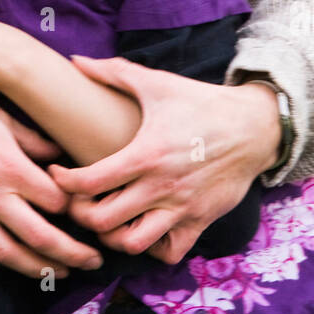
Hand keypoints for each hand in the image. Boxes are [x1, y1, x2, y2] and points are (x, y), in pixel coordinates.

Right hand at [0, 89, 105, 278]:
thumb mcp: (3, 118)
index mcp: (10, 169)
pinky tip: (11, 263)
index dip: (73, 207)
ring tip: (59, 273)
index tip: (83, 209)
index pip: (54, 202)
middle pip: (40, 237)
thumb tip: (62, 155)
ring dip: (39, 269)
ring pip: (10, 255)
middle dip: (71, 254)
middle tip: (92, 261)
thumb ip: (35, 141)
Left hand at [46, 56, 281, 264]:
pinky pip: (169, 252)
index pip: (90, 182)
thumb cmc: (201, 103)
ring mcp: (182, 208)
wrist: (254, 126)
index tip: (58, 173)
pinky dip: (151, 248)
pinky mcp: (199, 221)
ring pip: (133, 243)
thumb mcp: (157, 83)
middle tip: (77, 200)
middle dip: (80, 214)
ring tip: (105, 218)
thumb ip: (114, 73)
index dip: (64, 183)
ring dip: (111, 236)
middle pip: (103, 220)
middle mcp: (162, 186)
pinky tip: (142, 227)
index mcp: (146, 154)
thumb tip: (76, 60)